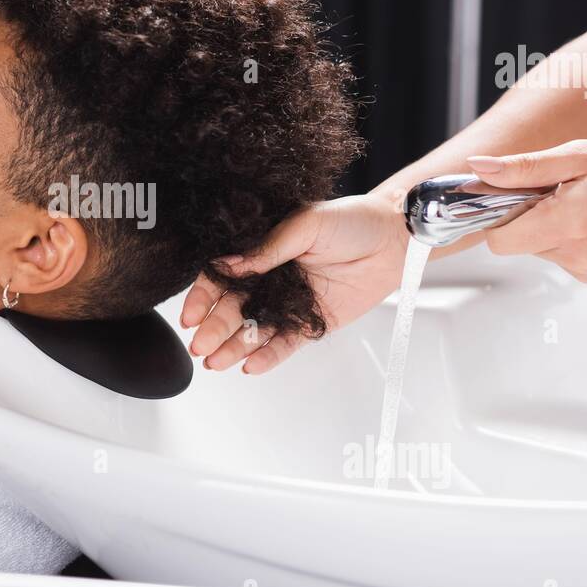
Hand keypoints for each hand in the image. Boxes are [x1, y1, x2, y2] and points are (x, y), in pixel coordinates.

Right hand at [179, 191, 409, 373]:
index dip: (203, 296)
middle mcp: (270, 279)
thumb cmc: (352, 220)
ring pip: (253, 330)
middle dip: (213, 328)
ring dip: (233, 347)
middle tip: (199, 346)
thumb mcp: (305, 224)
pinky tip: (249, 366)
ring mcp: (288, 303)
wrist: (395, 239)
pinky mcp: (310, 324)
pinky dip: (267, 356)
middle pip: (233, 308)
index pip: (222, 275)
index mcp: (261, 250)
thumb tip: (228, 265)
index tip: (190, 315)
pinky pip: (283, 344)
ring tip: (216, 362)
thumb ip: (267, 248)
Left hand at [466, 139, 586, 281]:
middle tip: (561, 194)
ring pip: (543, 251)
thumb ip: (524, 168)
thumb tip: (479, 169)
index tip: (516, 197)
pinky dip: (573, 240)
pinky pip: (567, 258)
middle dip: (529, 219)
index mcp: (568, 223)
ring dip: (553, 228)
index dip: (501, 216)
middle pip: (520, 245)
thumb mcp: (578, 156)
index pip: (500, 240)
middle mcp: (578, 256)